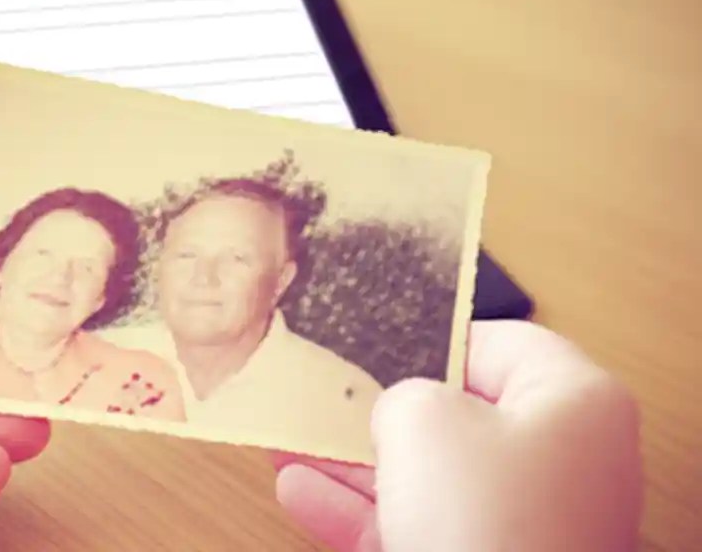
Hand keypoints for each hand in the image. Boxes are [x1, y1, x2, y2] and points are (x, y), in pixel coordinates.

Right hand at [271, 320, 641, 551]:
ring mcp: (530, 522)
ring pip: (429, 477)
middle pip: (458, 416)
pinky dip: (360, 510)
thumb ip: (401, 395)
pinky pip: (419, 526)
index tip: (370, 342)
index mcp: (574, 403)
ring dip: (355, 461)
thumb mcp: (423, 420)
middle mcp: (564, 461)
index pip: (497, 344)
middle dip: (380, 409)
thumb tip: (396, 413)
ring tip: (291, 438)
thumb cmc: (485, 520)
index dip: (426, 338)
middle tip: (327, 392)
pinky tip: (298, 490)